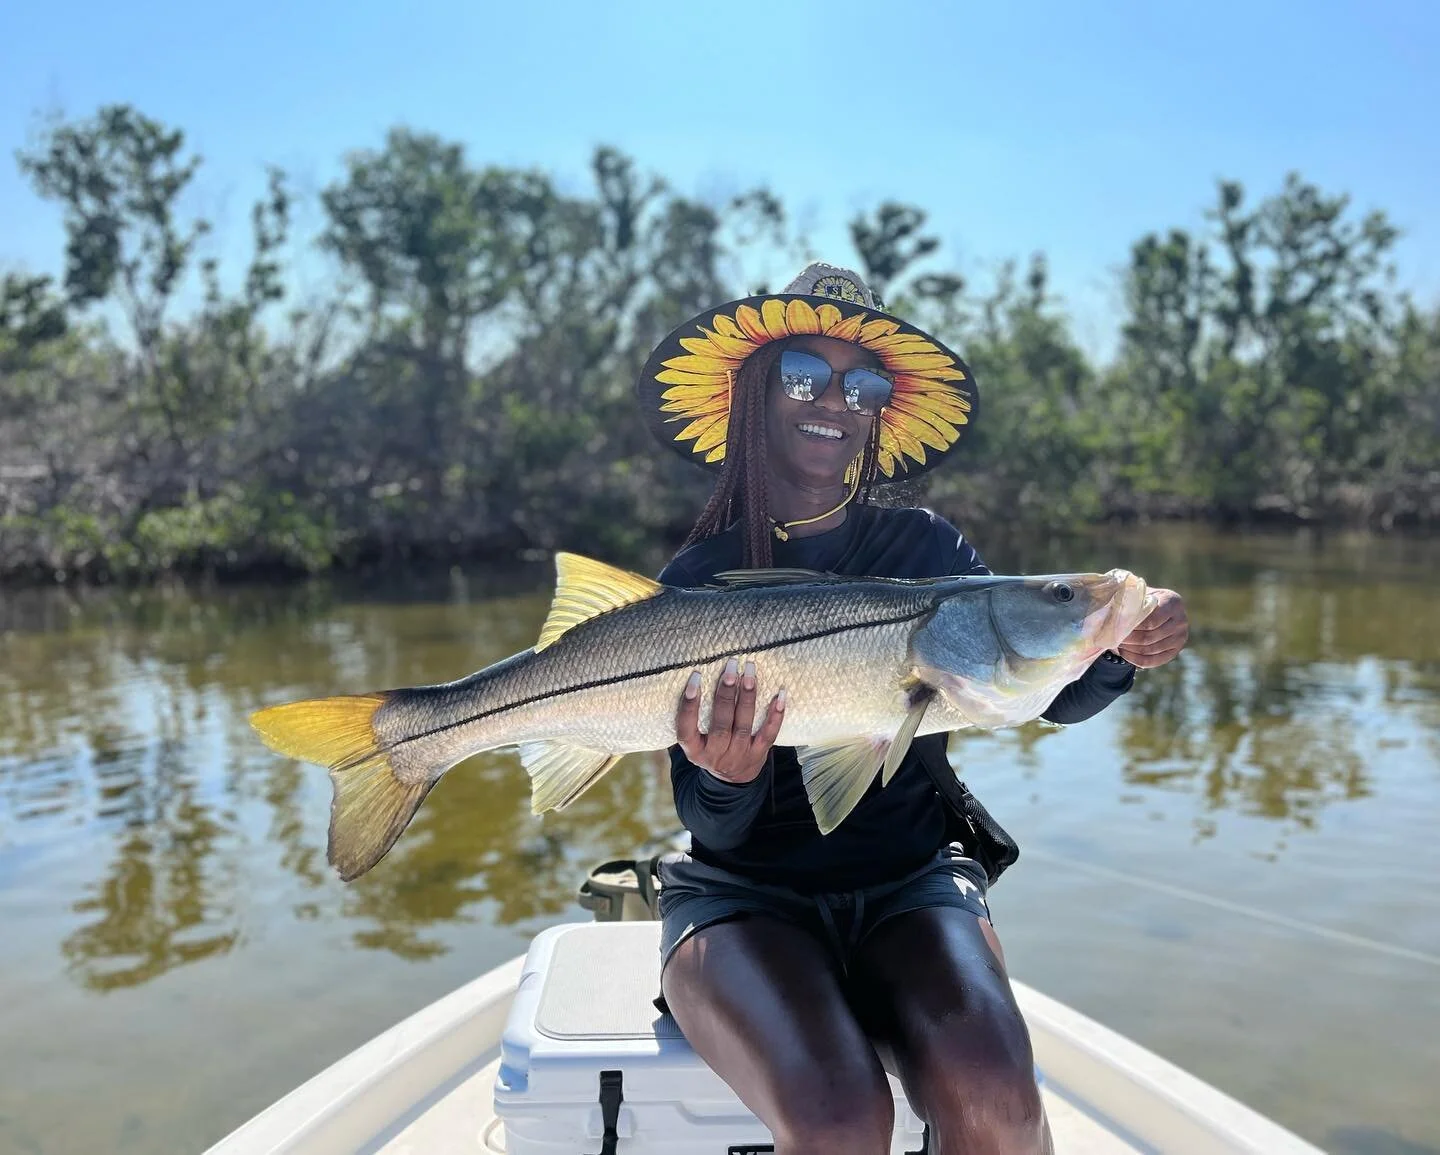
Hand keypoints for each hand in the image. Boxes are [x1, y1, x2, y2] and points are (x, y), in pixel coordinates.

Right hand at [675, 658, 785, 783]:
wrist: (732, 779)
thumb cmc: (710, 747)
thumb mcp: (694, 741)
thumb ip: (692, 718)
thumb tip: (696, 677)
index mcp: (694, 750)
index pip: (686, 728)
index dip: (690, 704)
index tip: (696, 677)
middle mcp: (715, 755)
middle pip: (720, 725)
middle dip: (726, 694)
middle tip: (731, 668)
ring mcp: (739, 756)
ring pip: (744, 726)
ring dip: (747, 697)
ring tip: (749, 673)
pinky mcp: (758, 754)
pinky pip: (768, 734)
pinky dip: (775, 715)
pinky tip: (779, 695)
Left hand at [1116, 588, 1188, 668]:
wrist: (1156, 608)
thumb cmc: (1142, 599)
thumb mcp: (1138, 593)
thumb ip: (1128, 597)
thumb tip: (1111, 609)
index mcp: (1173, 601)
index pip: (1151, 621)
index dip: (1131, 626)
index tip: (1115, 627)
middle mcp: (1181, 620)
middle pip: (1149, 636)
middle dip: (1128, 639)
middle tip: (1112, 637)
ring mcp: (1180, 637)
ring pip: (1150, 650)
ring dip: (1130, 649)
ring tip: (1117, 643)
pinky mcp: (1176, 650)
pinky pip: (1154, 661)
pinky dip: (1136, 659)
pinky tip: (1124, 653)